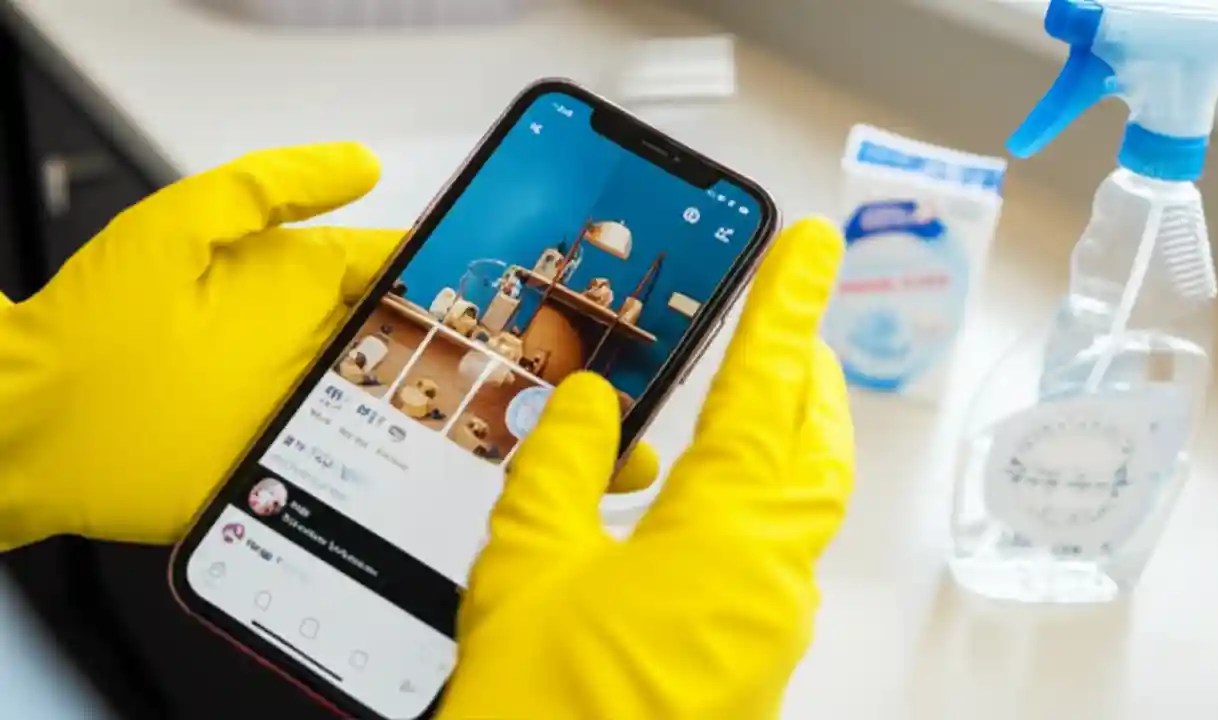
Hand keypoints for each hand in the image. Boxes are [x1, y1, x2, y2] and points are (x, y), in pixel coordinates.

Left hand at [0, 143, 656, 551]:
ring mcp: (318, 421)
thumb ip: (271, 188)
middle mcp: (328, 356)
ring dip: (494, 443)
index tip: (554, 296)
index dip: (488, 286)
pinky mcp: (299, 478)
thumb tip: (363, 161)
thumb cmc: (98, 320)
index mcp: (317, 291)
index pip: (422, 282)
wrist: (33, 426)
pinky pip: (377, 486)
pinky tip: (483, 505)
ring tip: (566, 457)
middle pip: (444, 363)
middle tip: (596, 395)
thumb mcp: (185, 229)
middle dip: (521, 377)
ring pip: (426, 430)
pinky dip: (429, 498)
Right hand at [441, 218, 854, 719]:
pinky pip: (770, 555)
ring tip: (748, 397)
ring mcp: (769, 625)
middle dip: (808, 371)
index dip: (789, 303)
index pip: (768, 385)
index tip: (811, 243)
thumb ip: (563, 464)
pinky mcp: (749, 662)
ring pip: (801, 501)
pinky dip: (751, 501)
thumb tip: (590, 401)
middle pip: (816, 443)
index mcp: (725, 531)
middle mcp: (770, 574)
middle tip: (793, 322)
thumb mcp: (530, 565)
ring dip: (786, 435)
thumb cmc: (549, 713)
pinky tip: (694, 506)